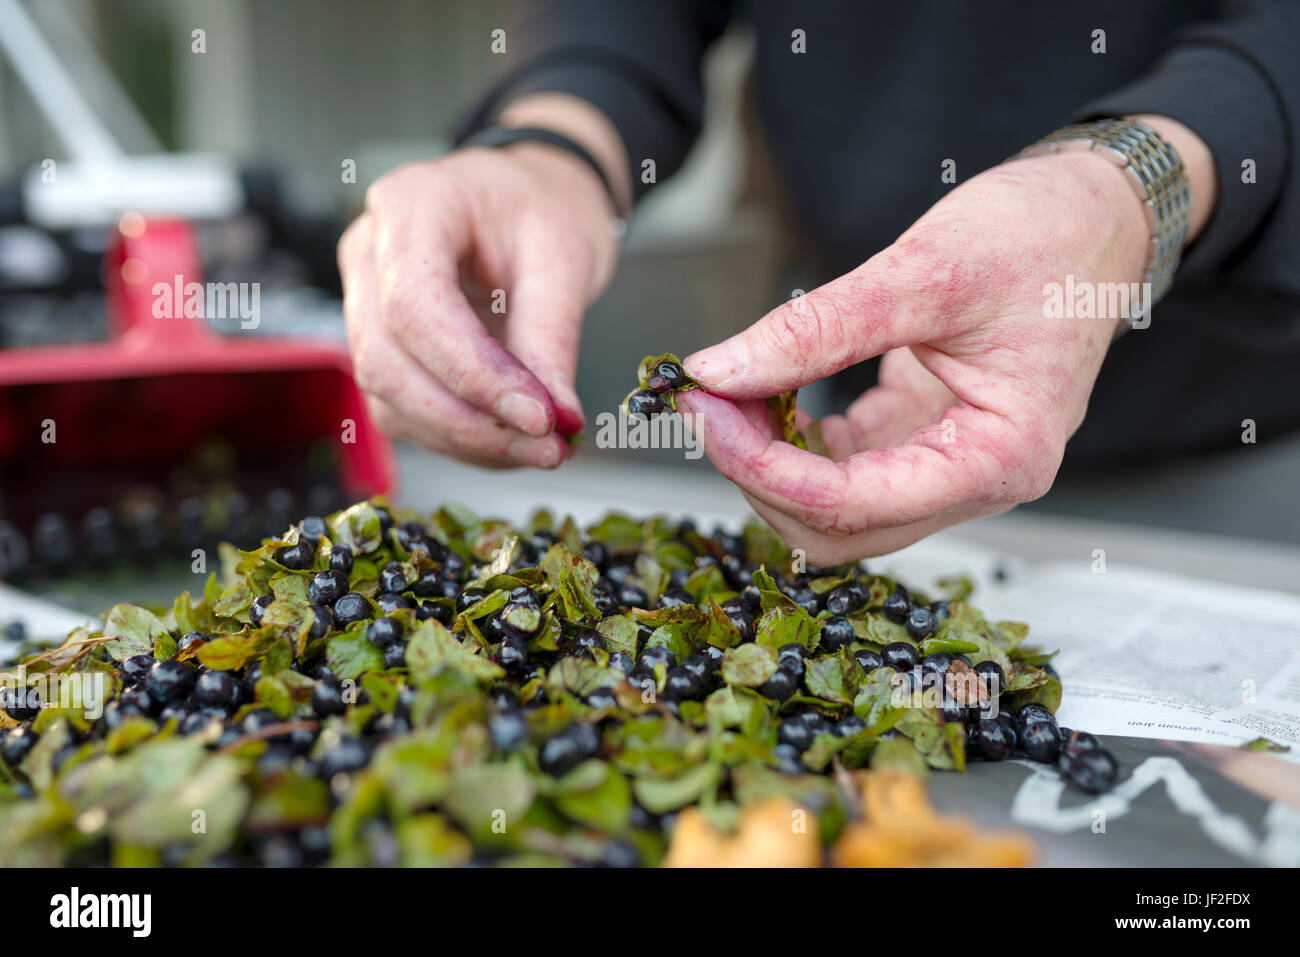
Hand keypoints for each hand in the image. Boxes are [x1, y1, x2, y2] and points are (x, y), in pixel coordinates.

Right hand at [338, 140, 617, 467]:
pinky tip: (512, 439)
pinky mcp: (383, 347)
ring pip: (390, 396)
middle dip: (468, 421)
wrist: (531, 199)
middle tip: (547, 448)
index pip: (415, 308)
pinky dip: (461, 437)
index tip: (538, 417)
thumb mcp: (565, 257)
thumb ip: (553, 337)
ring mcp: (365, 303)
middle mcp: (369, 253)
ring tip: (541, 448)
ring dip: (466, 439)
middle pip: (387, 361)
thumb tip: (557, 418)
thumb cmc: (544, 207)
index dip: (473, 375)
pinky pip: (405, 409)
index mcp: (410, 205)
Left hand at [677, 149, 1157, 562]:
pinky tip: (775, 395)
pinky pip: (850, 473)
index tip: (704, 406)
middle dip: (760, 475)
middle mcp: (979, 480)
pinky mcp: (930, 439)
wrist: (1099, 214)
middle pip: (839, 527)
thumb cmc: (1046, 235)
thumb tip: (718, 371)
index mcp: (998, 457)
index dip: (762, 466)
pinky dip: (799, 445)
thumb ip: (818, 329)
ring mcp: (953, 466)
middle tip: (709, 401)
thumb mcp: (926, 270)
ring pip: (837, 510)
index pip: (853, 505)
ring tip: (732, 393)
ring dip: (773, 465)